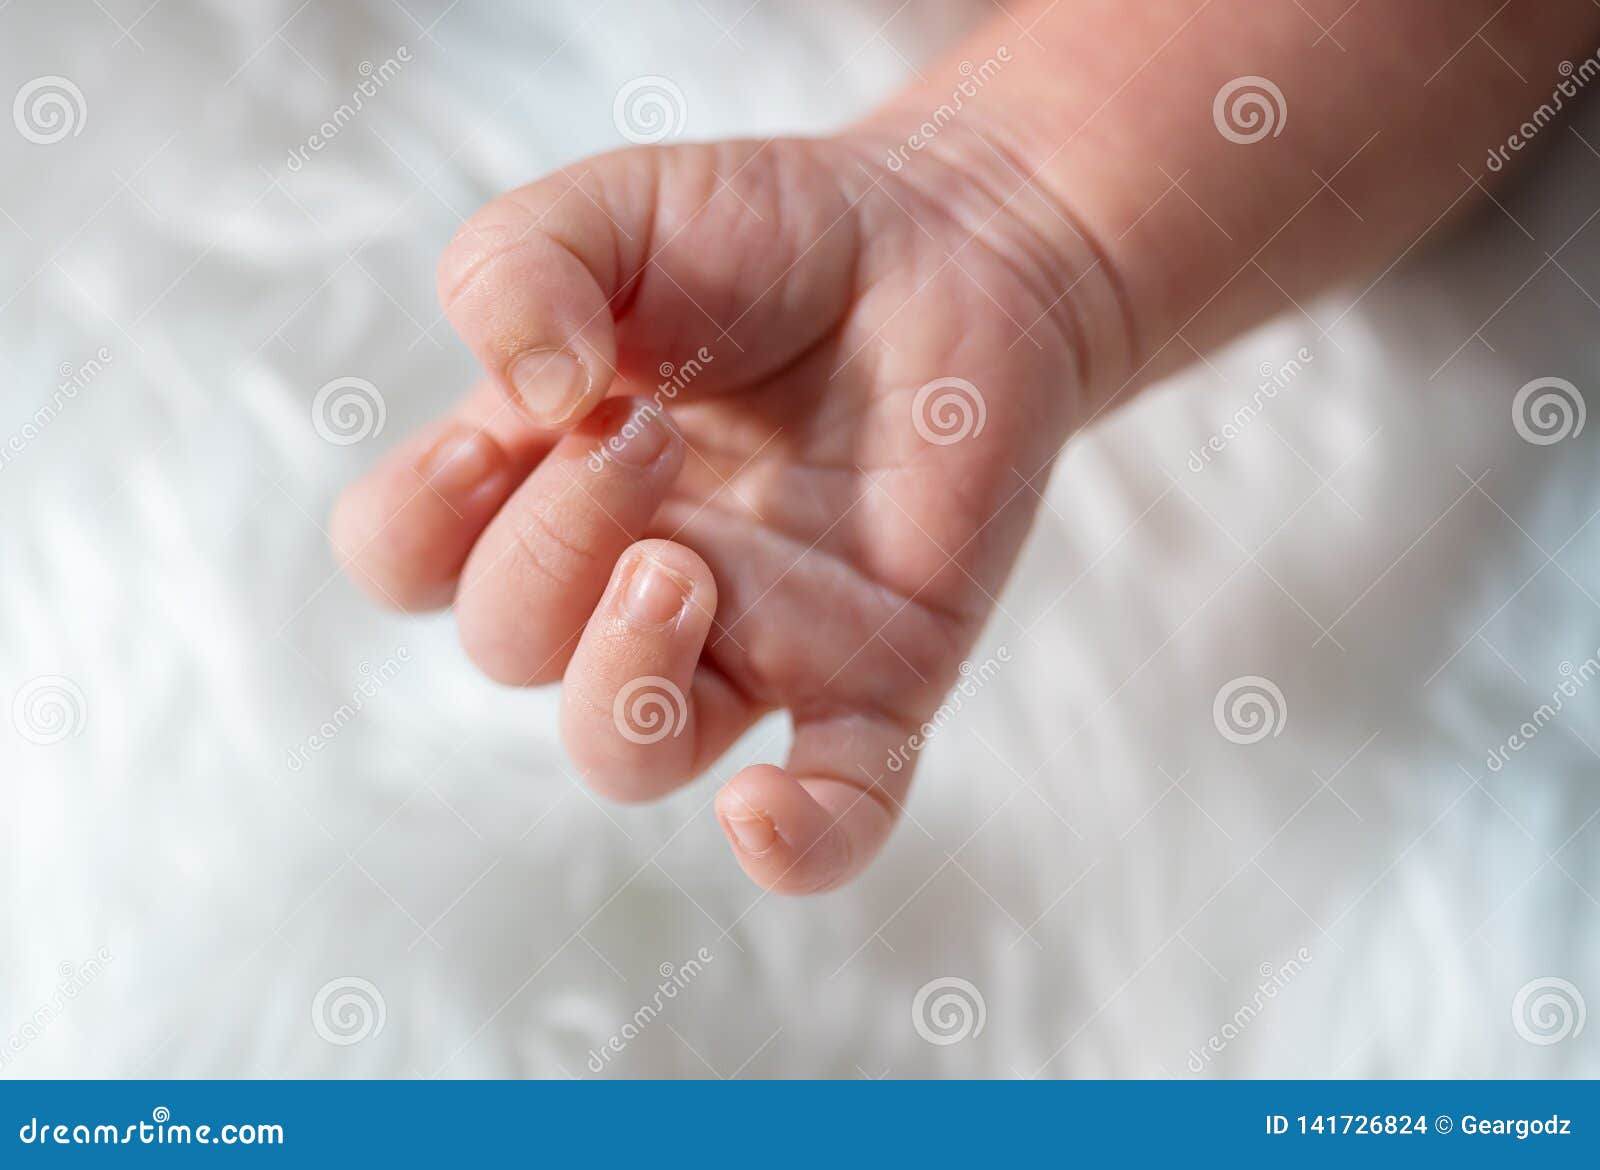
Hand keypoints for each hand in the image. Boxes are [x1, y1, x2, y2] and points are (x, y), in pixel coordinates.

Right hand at [331, 128, 1116, 893]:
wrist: (962, 241)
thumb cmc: (776, 235)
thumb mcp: (617, 208)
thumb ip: (521, 267)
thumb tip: (523, 399)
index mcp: (542, 477)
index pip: (407, 564)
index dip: (416, 522)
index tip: (496, 431)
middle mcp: (630, 574)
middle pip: (512, 649)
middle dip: (549, 552)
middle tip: (646, 436)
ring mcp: (755, 634)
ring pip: (627, 753)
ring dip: (624, 683)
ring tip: (682, 567)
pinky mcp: (880, 670)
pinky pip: (838, 810)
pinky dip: (799, 846)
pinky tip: (762, 816)